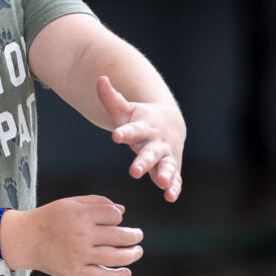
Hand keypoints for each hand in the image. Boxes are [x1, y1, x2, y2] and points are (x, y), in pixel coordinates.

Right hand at [5, 195, 143, 275]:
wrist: (25, 239)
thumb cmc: (50, 218)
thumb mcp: (70, 202)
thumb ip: (96, 202)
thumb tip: (122, 210)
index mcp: (81, 215)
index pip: (114, 215)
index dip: (118, 217)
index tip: (116, 220)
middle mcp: (82, 235)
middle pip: (119, 236)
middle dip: (134, 236)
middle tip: (139, 235)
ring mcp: (80, 255)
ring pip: (114, 257)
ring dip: (131, 254)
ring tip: (138, 251)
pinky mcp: (76, 272)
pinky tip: (127, 272)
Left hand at [97, 76, 184, 201]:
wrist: (169, 123)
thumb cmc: (140, 119)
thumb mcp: (125, 109)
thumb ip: (110, 98)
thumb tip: (99, 78)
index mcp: (143, 127)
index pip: (133, 130)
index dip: (125, 133)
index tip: (115, 136)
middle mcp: (156, 142)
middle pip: (149, 152)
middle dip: (143, 162)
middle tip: (135, 171)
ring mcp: (166, 156)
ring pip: (166, 166)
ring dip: (166, 174)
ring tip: (163, 183)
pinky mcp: (172, 168)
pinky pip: (176, 179)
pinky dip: (175, 188)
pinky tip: (170, 197)